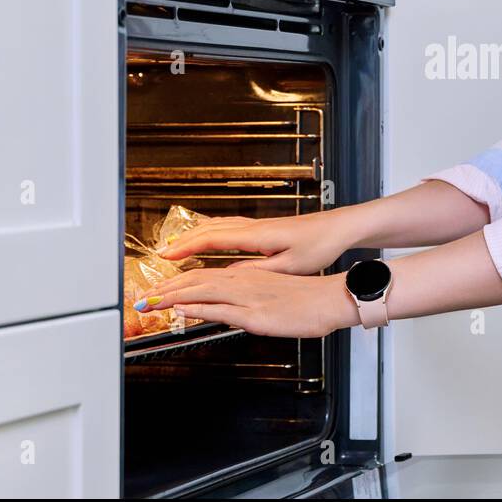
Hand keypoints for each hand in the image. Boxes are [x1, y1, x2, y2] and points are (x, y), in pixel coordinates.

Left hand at [134, 261, 358, 337]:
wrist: (330, 300)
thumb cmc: (307, 300)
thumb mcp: (272, 295)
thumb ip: (246, 300)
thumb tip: (224, 308)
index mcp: (247, 277)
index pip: (204, 276)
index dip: (178, 282)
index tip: (158, 289)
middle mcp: (244, 282)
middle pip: (196, 281)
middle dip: (166, 289)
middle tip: (143, 297)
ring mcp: (248, 297)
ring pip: (202, 291)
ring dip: (173, 296)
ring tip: (151, 302)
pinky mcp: (255, 314)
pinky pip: (220, 310)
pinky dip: (197, 308)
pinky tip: (181, 310)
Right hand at [155, 209, 359, 274]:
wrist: (339, 227)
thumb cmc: (320, 244)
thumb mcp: (288, 266)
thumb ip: (257, 271)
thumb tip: (230, 276)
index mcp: (257, 236)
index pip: (211, 239)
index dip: (186, 248)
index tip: (167, 256)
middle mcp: (254, 227)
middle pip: (209, 229)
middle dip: (183, 241)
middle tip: (162, 254)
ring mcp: (259, 224)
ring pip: (218, 225)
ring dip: (195, 235)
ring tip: (178, 246)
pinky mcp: (265, 227)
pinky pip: (229, 226)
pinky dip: (211, 231)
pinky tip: (209, 238)